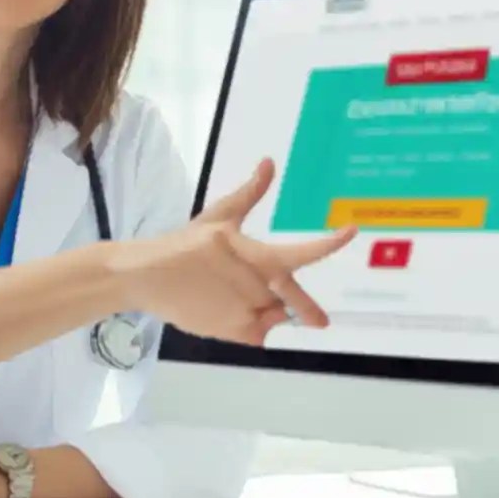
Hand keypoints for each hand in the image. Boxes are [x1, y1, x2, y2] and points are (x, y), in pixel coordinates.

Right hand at [110, 158, 355, 344]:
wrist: (147, 276)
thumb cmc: (184, 245)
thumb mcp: (218, 216)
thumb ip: (250, 194)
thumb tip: (268, 163)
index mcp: (255, 255)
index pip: (302, 253)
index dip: (329, 243)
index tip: (351, 231)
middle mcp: (255, 285)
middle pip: (292, 298)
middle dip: (306, 309)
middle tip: (320, 321)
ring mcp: (244, 311)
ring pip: (274, 317)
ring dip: (271, 313)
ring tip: (243, 300)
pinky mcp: (230, 331)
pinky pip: (257, 335)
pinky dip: (253, 328)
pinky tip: (232, 313)